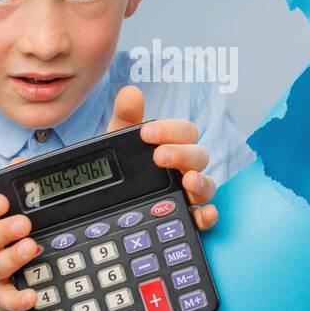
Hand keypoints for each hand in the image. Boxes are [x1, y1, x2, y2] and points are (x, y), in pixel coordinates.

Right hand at [0, 155, 38, 310]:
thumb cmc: (7, 238)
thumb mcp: (12, 213)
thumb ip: (18, 187)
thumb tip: (22, 161)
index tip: (2, 202)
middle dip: (3, 229)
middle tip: (23, 224)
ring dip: (12, 257)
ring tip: (31, 249)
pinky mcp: (1, 294)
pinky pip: (7, 298)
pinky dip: (18, 298)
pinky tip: (32, 295)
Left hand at [107, 85, 219, 230]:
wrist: (101, 198)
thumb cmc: (119, 164)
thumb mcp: (117, 140)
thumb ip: (125, 116)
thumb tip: (131, 92)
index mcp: (172, 145)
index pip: (185, 132)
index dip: (170, 130)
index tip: (146, 133)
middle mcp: (185, 168)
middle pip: (199, 157)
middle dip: (182, 154)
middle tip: (159, 157)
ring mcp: (186, 194)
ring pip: (207, 186)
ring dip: (202, 182)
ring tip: (188, 182)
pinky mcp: (183, 217)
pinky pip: (203, 218)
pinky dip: (208, 216)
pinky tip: (204, 214)